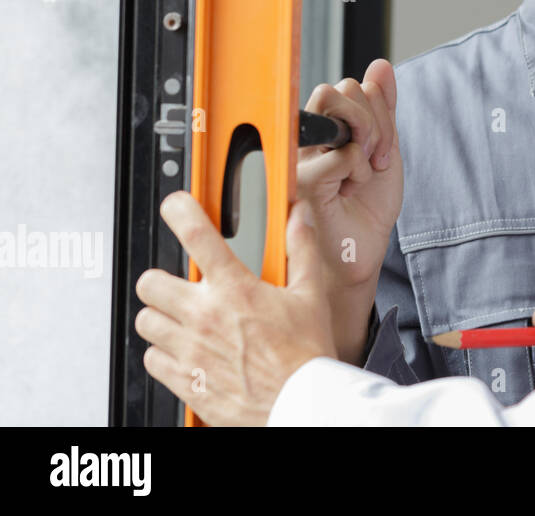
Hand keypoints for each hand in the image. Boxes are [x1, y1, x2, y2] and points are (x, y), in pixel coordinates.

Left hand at [135, 191, 334, 425]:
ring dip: (162, 317)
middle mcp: (206, 317)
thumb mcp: (311, 294)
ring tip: (185, 321)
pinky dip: (163, 354)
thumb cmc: (306, 354)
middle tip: (181, 286)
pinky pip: (151, 359)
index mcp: (236, 289)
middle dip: (163, 280)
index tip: (176, 205)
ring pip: (146, 321)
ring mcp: (190, 350)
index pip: (198, 235)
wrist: (299, 405)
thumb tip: (298, 218)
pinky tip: (187, 352)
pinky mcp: (184, 380)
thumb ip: (301, 249)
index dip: (180, 211)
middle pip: (150, 283)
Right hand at [298, 59, 402, 291]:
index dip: (379, 109)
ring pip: (335, 106)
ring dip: (366, 140)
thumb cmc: (369, 204)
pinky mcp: (302, 178)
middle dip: (374, 120)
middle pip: (340, 88)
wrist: (364, 247)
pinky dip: (358, 169)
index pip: (352, 86)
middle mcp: (309, 136)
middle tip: (377, 157)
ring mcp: (301, 154)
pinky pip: (340, 151)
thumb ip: (384, 107)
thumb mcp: (386, 147)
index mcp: (329, 127)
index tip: (384, 148)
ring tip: (364, 171)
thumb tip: (380, 65)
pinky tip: (352, 187)